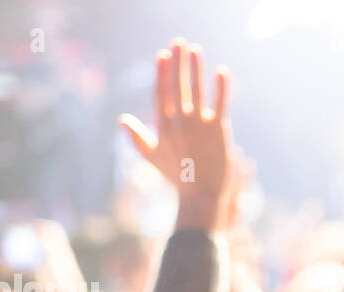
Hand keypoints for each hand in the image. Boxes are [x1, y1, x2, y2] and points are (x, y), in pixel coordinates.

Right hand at [119, 39, 233, 231]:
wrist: (201, 197)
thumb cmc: (177, 178)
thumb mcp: (152, 158)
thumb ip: (137, 138)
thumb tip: (121, 120)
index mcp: (163, 127)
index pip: (161, 93)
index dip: (162, 73)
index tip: (162, 55)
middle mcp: (179, 123)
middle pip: (177, 86)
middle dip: (177, 63)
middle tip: (178, 43)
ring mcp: (198, 125)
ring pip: (196, 90)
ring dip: (195, 68)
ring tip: (195, 49)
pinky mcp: (218, 131)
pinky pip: (220, 103)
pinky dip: (222, 87)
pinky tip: (222, 71)